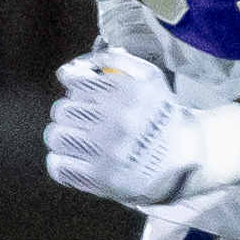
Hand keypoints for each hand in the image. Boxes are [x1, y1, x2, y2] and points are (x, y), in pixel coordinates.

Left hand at [45, 51, 239, 206]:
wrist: (183, 158)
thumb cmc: (160, 114)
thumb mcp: (149, 77)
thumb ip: (113, 61)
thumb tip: (66, 72)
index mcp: (127, 95)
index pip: (76, 84)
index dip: (79, 89)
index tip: (89, 98)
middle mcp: (117, 123)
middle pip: (62, 110)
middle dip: (71, 113)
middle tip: (86, 121)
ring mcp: (108, 152)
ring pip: (56, 135)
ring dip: (64, 135)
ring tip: (79, 139)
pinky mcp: (101, 178)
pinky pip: (59, 165)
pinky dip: (61, 161)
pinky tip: (76, 159)